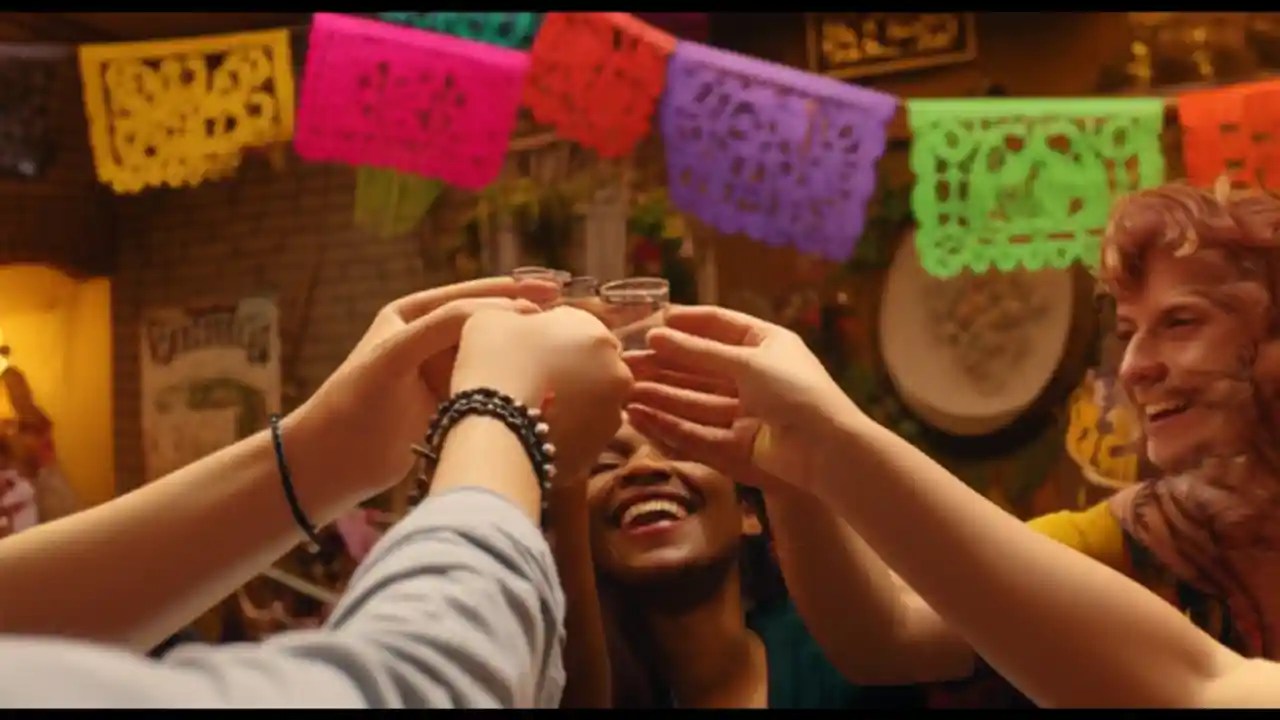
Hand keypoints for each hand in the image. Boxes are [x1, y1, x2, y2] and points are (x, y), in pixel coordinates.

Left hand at [287, 277, 557, 500]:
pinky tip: (543, 384)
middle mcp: (429, 340)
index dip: (512, 292)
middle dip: (525, 319)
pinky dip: (513, 383)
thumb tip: (502, 310)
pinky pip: (487, 387)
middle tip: (569, 315)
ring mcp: (441, 374)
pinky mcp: (450, 407)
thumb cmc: (353, 404)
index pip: (470, 296)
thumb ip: (443, 326)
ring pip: (490, 355)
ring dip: (522, 351)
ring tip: (564, 347)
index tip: (551, 294)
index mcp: (412, 315)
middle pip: (487, 323)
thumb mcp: (395, 354)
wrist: (331, 465)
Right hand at [453, 306, 633, 482]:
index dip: (545, 336)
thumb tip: (526, 325)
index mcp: (595, 331)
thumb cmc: (494, 362)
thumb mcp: (494, 318)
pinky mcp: (600, 449)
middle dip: (567, 369)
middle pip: (590, 363)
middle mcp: (616, 370)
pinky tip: (537, 432)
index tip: (522, 350)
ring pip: (591, 400)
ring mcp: (613, 413)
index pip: (574, 325)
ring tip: (531, 410)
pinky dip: (566, 430)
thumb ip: (519, 316)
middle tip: (529, 380)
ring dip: (570, 401)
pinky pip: (583, 433)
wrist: (496, 427)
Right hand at [625, 305, 862, 490]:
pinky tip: (638, 416)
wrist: (827, 450)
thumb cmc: (795, 391)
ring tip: (624, 390)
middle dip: (663, 364)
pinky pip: (695, 431)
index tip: (653, 321)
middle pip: (700, 367)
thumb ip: (698, 352)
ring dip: (659, 395)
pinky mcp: (735, 446)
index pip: (720, 326)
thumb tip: (656, 335)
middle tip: (625, 362)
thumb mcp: (746, 362)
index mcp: (765, 345)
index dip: (687, 322)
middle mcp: (753, 377)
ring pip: (693, 400)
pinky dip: (667, 424)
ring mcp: (744, 413)